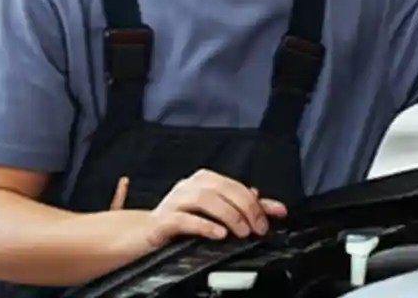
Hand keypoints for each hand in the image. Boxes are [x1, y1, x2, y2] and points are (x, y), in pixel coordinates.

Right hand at [110, 171, 288, 250]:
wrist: (143, 236)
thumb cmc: (179, 223)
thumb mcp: (213, 215)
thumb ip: (241, 208)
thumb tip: (268, 203)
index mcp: (203, 181)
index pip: (235, 185)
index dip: (256, 202)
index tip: (273, 216)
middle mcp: (188, 186)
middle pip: (222, 188)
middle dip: (245, 208)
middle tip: (257, 228)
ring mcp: (174, 201)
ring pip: (204, 199)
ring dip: (228, 215)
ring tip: (241, 232)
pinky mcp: (163, 220)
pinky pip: (184, 218)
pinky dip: (204, 225)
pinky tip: (219, 233)